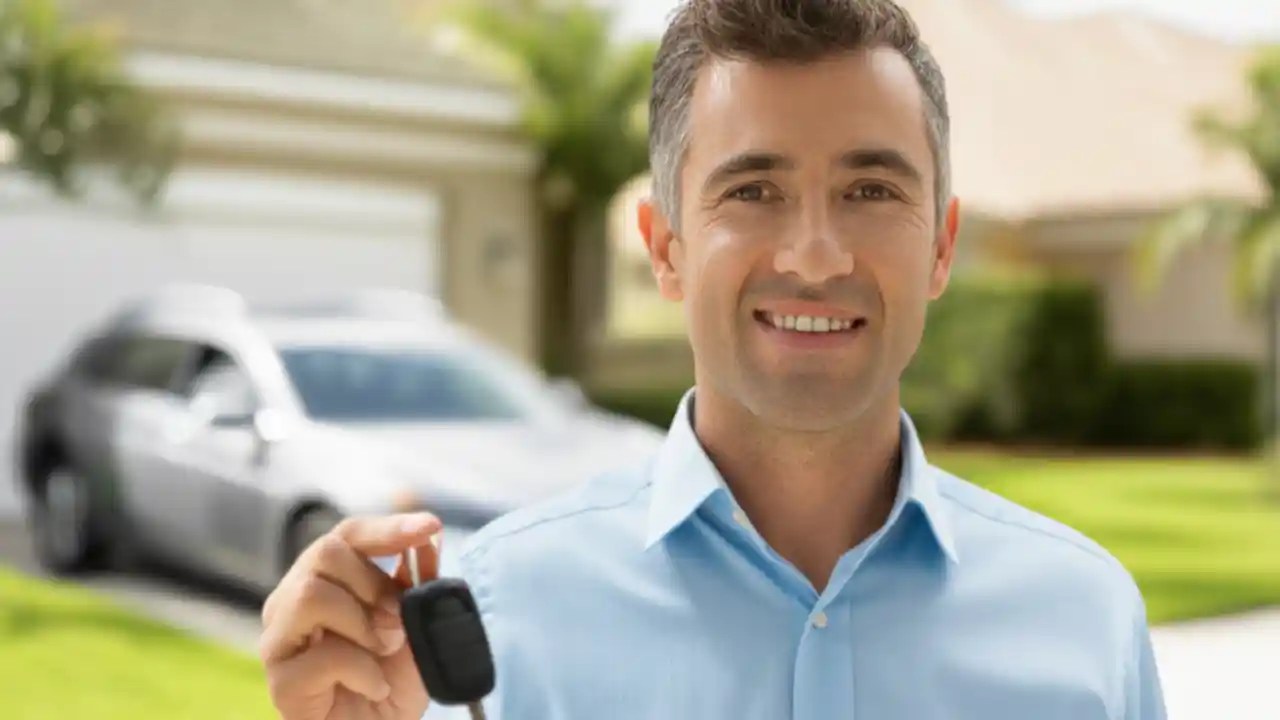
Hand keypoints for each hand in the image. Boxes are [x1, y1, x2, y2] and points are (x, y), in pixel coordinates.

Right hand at [261, 513, 442, 719]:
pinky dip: (364, 671)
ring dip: (363, 623)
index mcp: (325, 580)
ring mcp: (280, 640)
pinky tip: (373, 687)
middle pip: (324, 553)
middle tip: (399, 617)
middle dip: (374, 582)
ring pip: (311, 595)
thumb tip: (428, 540)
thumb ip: (420, 583)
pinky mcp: (280, 682)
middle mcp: (293, 601)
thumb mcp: (418, 626)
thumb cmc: (391, 680)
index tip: (431, 526)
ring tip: (383, 651)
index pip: (348, 534)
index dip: (389, 527)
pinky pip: (324, 656)